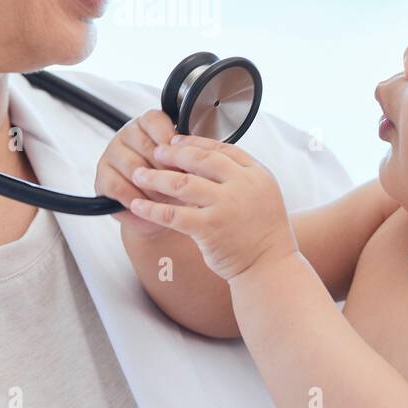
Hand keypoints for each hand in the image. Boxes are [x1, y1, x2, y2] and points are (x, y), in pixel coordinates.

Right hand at [93, 110, 189, 239]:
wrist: (158, 210)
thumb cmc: (174, 182)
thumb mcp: (185, 165)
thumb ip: (187, 157)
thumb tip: (193, 161)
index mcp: (150, 123)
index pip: (156, 121)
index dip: (171, 144)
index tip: (183, 163)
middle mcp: (128, 133)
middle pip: (146, 147)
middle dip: (166, 172)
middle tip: (178, 187)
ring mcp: (112, 153)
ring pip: (133, 167)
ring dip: (151, 187)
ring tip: (165, 200)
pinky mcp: (102, 177)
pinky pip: (118, 186)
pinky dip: (135, 199)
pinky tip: (146, 206)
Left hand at [127, 134, 298, 281]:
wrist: (269, 266)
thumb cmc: (262, 232)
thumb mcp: (261, 194)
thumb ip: (237, 178)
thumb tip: (202, 162)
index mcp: (257, 174)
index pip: (222, 148)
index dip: (195, 142)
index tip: (176, 141)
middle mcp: (243, 185)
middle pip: (200, 160)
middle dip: (173, 154)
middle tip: (155, 152)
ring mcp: (226, 206)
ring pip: (181, 183)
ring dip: (156, 178)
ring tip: (139, 175)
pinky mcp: (209, 228)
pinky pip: (173, 214)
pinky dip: (151, 209)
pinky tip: (137, 206)